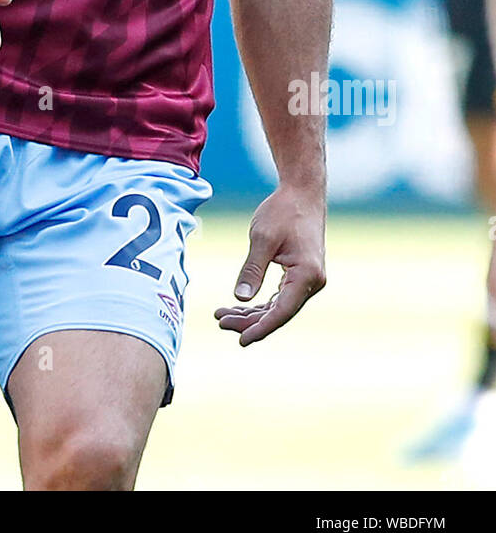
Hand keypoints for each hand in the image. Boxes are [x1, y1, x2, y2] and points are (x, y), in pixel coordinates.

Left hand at [214, 185, 325, 345]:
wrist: (302, 192)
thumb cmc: (283, 211)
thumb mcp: (262, 238)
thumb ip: (252, 269)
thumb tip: (241, 299)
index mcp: (307, 275)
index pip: (282, 312)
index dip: (260, 328)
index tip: (241, 340)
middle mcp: (313, 282)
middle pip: (279, 312)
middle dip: (249, 320)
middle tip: (219, 320)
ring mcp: (309, 279)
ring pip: (279, 306)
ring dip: (253, 313)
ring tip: (223, 315)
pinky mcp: (302, 274)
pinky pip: (281, 296)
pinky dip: (261, 302)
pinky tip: (240, 307)